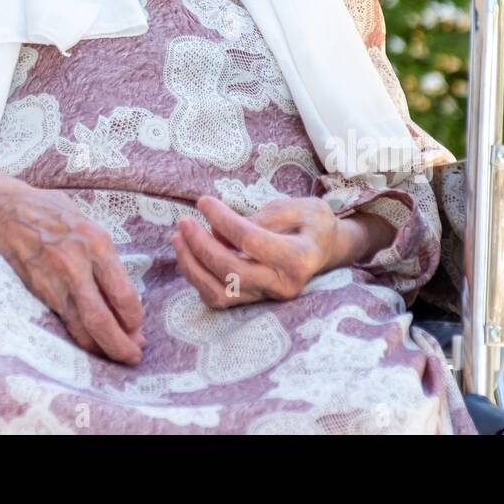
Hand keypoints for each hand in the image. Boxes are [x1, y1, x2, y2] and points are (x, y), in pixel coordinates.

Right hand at [0, 184, 145, 364]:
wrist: (6, 211)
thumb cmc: (53, 212)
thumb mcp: (88, 224)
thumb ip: (104, 258)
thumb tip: (122, 297)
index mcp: (96, 243)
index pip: (123, 294)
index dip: (134, 318)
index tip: (139, 326)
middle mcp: (76, 265)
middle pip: (102, 320)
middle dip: (121, 345)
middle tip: (134, 356)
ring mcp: (54, 281)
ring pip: (81, 328)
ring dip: (101, 347)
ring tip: (116, 354)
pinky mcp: (38, 291)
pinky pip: (64, 323)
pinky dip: (80, 337)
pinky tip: (90, 342)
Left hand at [171, 195, 345, 308]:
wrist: (326, 249)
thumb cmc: (313, 224)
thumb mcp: (300, 207)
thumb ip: (264, 216)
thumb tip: (222, 227)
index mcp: (299, 257)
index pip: (252, 240)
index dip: (223, 220)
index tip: (204, 201)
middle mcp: (284, 284)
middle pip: (232, 272)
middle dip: (201, 246)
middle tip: (184, 221)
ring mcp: (268, 297)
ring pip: (220, 293)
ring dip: (192, 266)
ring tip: (178, 238)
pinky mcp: (254, 301)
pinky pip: (218, 298)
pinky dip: (197, 279)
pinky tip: (188, 255)